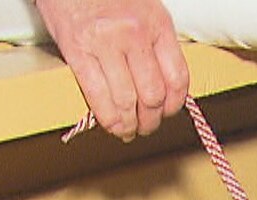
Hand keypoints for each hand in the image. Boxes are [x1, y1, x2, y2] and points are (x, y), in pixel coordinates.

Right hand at [33, 0, 189, 140]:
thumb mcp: (144, 8)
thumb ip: (155, 42)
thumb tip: (163, 83)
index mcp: (157, 24)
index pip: (177, 78)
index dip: (175, 105)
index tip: (168, 112)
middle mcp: (135, 35)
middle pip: (153, 96)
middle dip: (151, 120)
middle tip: (146, 127)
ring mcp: (106, 44)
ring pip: (127, 102)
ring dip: (129, 125)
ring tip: (127, 131)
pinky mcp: (78, 51)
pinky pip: (98, 96)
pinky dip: (107, 118)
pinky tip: (111, 125)